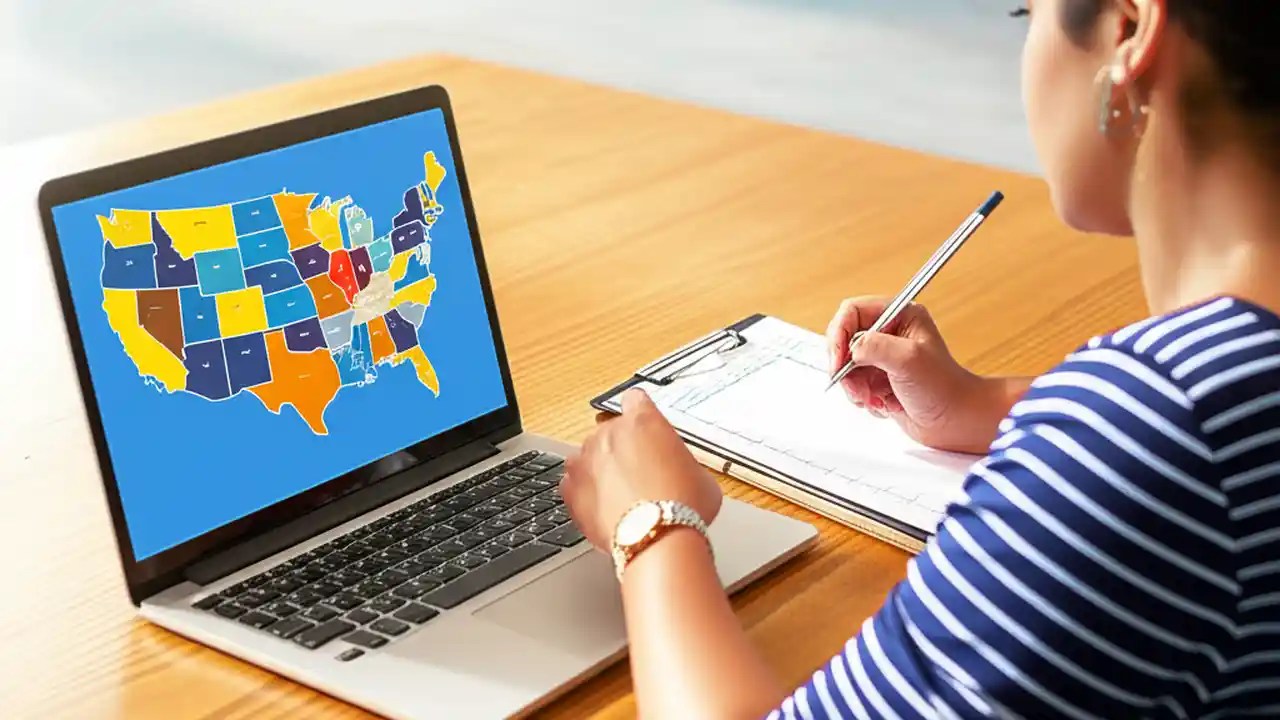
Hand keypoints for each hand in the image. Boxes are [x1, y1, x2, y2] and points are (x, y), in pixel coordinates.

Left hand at [561, 389, 722, 549]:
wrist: (657, 537)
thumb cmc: (682, 505)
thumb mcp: (699, 474)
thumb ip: (679, 461)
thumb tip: (678, 472)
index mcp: (643, 421)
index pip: (635, 400)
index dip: (640, 415)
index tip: (642, 428)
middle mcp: (609, 433)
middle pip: (612, 433)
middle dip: (623, 451)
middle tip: (641, 477)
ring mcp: (585, 459)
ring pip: (590, 458)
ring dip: (601, 471)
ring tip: (621, 497)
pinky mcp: (570, 488)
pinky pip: (575, 484)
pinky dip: (586, 494)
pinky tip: (604, 509)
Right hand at [826, 296, 1018, 453]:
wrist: (954, 421)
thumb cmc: (943, 388)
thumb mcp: (908, 359)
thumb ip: (874, 346)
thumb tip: (850, 349)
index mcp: (900, 315)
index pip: (852, 312)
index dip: (839, 334)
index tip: (838, 360)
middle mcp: (889, 333)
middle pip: (844, 338)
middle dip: (844, 364)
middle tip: (851, 383)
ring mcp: (882, 357)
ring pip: (845, 364)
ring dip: (852, 385)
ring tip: (870, 398)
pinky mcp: (878, 379)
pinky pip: (853, 383)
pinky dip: (859, 396)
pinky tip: (878, 403)